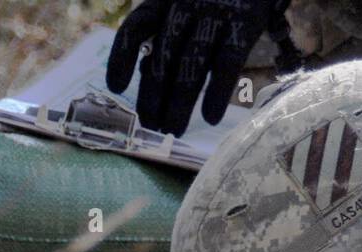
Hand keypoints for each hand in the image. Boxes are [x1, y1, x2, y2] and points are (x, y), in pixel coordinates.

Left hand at [106, 0, 291, 135]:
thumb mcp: (186, 0)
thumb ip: (168, 29)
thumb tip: (145, 69)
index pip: (135, 27)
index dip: (121, 58)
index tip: (115, 88)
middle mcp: (186, 3)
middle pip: (163, 56)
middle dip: (153, 95)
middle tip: (152, 125)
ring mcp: (216, 13)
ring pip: (191, 65)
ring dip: (179, 103)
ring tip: (173, 130)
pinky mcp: (246, 23)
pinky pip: (227, 64)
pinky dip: (217, 93)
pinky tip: (210, 118)